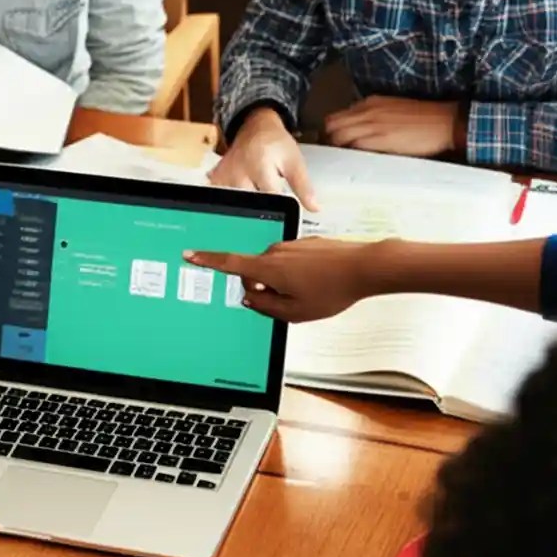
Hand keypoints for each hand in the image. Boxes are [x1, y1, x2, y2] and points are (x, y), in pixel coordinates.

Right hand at [184, 238, 375, 322]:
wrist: (365, 266)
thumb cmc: (334, 290)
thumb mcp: (295, 312)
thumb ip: (266, 307)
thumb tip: (250, 299)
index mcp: (269, 268)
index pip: (230, 263)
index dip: (208, 260)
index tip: (191, 254)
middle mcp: (276, 252)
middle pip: (255, 272)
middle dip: (264, 288)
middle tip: (290, 302)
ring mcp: (292, 245)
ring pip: (275, 268)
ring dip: (283, 282)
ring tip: (311, 293)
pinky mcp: (306, 243)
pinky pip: (291, 262)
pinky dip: (298, 274)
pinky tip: (319, 282)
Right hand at [209, 107, 318, 210]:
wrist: (256, 127)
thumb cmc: (276, 144)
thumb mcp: (295, 162)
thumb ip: (303, 187)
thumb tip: (314, 208)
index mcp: (259, 166)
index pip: (271, 200)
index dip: (280, 210)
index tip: (286, 215)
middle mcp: (238, 172)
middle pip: (251, 205)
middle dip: (263, 209)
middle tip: (271, 200)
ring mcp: (224, 176)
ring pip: (237, 205)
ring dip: (249, 205)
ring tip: (258, 193)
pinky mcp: (216, 178)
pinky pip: (224, 198)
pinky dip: (234, 200)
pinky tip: (244, 192)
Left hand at [323, 97, 459, 156]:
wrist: (445, 122)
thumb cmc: (423, 119)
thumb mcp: (393, 110)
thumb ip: (373, 117)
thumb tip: (359, 130)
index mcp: (370, 103)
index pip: (338, 116)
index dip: (331, 131)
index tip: (333, 143)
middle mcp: (367, 111)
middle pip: (331, 125)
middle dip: (327, 140)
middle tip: (332, 155)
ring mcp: (373, 124)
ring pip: (338, 136)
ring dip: (335, 149)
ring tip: (341, 161)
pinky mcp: (380, 139)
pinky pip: (353, 146)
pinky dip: (348, 155)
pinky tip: (352, 163)